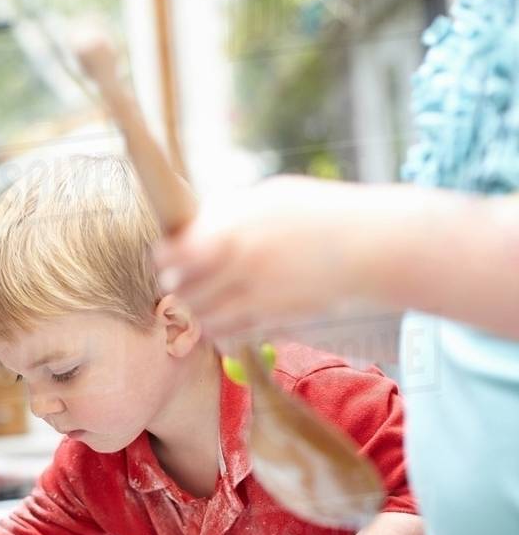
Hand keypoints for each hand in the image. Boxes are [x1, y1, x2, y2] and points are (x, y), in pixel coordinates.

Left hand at [154, 176, 379, 338]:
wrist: (370, 248)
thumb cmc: (320, 215)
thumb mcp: (269, 200)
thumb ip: (228, 215)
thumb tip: (192, 228)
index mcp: (235, 230)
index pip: (174, 255)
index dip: (164, 258)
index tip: (167, 257)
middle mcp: (241, 267)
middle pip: (183, 291)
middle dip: (179, 287)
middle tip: (183, 281)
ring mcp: (258, 297)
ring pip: (205, 319)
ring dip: (201, 312)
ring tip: (209, 299)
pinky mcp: (274, 321)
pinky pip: (232, 334)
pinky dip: (224, 329)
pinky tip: (232, 315)